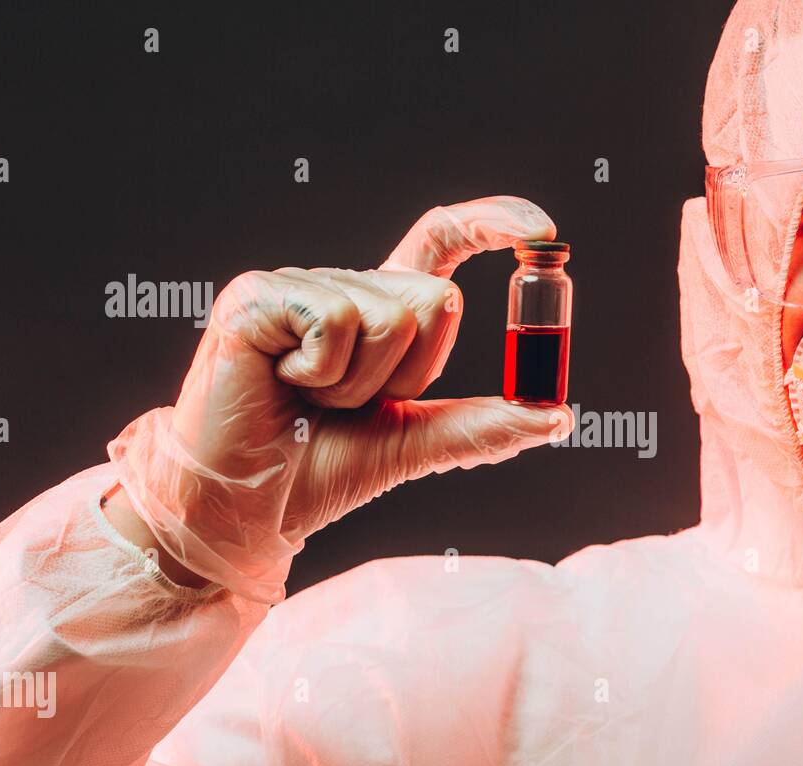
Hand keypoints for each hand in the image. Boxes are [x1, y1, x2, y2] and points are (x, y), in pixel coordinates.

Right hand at [106, 196, 571, 601]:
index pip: (439, 243)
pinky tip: (282, 384)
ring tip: (309, 399)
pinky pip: (338, 321)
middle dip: (411, 372)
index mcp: (378, 311)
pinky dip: (324, 373)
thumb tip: (557, 416)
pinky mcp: (260, 294)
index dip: (490, 222)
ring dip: (362, 383)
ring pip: (393, 315)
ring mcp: (299, 284)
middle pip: (438, 298)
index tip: (543, 228)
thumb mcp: (413, 442)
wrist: (245, 506)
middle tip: (351, 403)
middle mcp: (343, 286)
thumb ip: (480, 425)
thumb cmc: (318, 470)